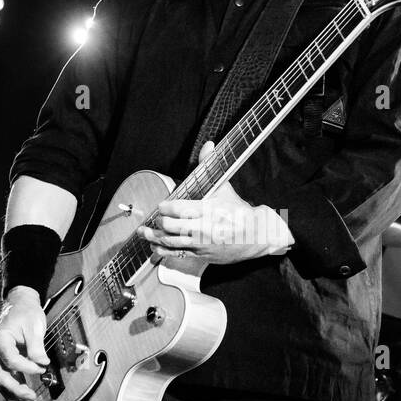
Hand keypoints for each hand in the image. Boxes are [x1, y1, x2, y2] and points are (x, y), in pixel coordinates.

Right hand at [0, 286, 49, 400]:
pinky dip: (14, 394)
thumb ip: (36, 346)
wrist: (20, 306)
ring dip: (14, 397)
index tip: (42, 368)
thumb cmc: (26, 313)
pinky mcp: (4, 365)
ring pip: (2, 383)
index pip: (10, 360)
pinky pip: (7, 381)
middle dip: (16, 389)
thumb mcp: (33, 326)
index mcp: (0, 339)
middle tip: (32, 396)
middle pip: (1, 376)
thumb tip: (41, 363)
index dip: (26, 367)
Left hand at [139, 142, 294, 264]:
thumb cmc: (239, 212)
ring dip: (153, 237)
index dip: (165, 206)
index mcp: (208, 209)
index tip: (162, 205)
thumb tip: (208, 146)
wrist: (257, 235)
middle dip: (160, 221)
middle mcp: (203, 228)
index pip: (178, 208)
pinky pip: (177, 254)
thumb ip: (211, 166)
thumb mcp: (225, 188)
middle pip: (170, 225)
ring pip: (170, 242)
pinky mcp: (201, 254)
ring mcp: (201, 243)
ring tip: (144, 232)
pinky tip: (156, 247)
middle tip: (156, 217)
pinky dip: (163, 250)